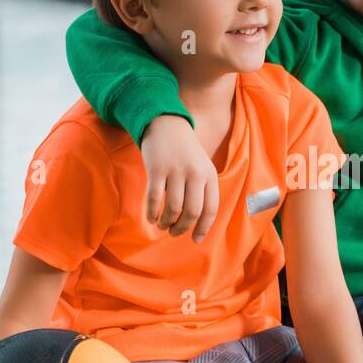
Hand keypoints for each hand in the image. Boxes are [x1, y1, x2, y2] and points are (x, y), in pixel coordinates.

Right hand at [141, 114, 218, 241]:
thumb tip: (197, 223)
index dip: (203, 228)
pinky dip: (152, 213)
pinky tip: (151, 218)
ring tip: (162, 226)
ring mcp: (176, 170)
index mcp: (209, 174)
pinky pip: (154, 199)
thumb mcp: (201, 166)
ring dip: (167, 223)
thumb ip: (202, 190)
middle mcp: (195, 173)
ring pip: (173, 208)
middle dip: (183, 228)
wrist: (165, 122)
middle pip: (192, 212)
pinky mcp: (156, 169)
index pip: (211, 209)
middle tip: (174, 233)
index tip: (196, 240)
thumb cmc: (184, 151)